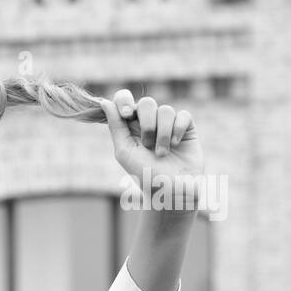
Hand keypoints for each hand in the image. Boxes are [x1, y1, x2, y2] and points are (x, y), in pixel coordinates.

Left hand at [101, 89, 204, 210]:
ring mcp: (168, 124)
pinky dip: (177, 130)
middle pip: (146, 102)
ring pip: (166, 110)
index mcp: (130, 126)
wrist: (171, 190)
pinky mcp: (186, 127)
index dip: (124, 100)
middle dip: (147, 123)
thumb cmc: (145, 174)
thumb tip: (105, 102)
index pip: (124, 100)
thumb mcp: (125, 152)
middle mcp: (148, 122)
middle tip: (147, 145)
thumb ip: (115, 126)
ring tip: (162, 153)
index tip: (126, 115)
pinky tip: (176, 145)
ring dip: (162, 134)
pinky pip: (183, 115)